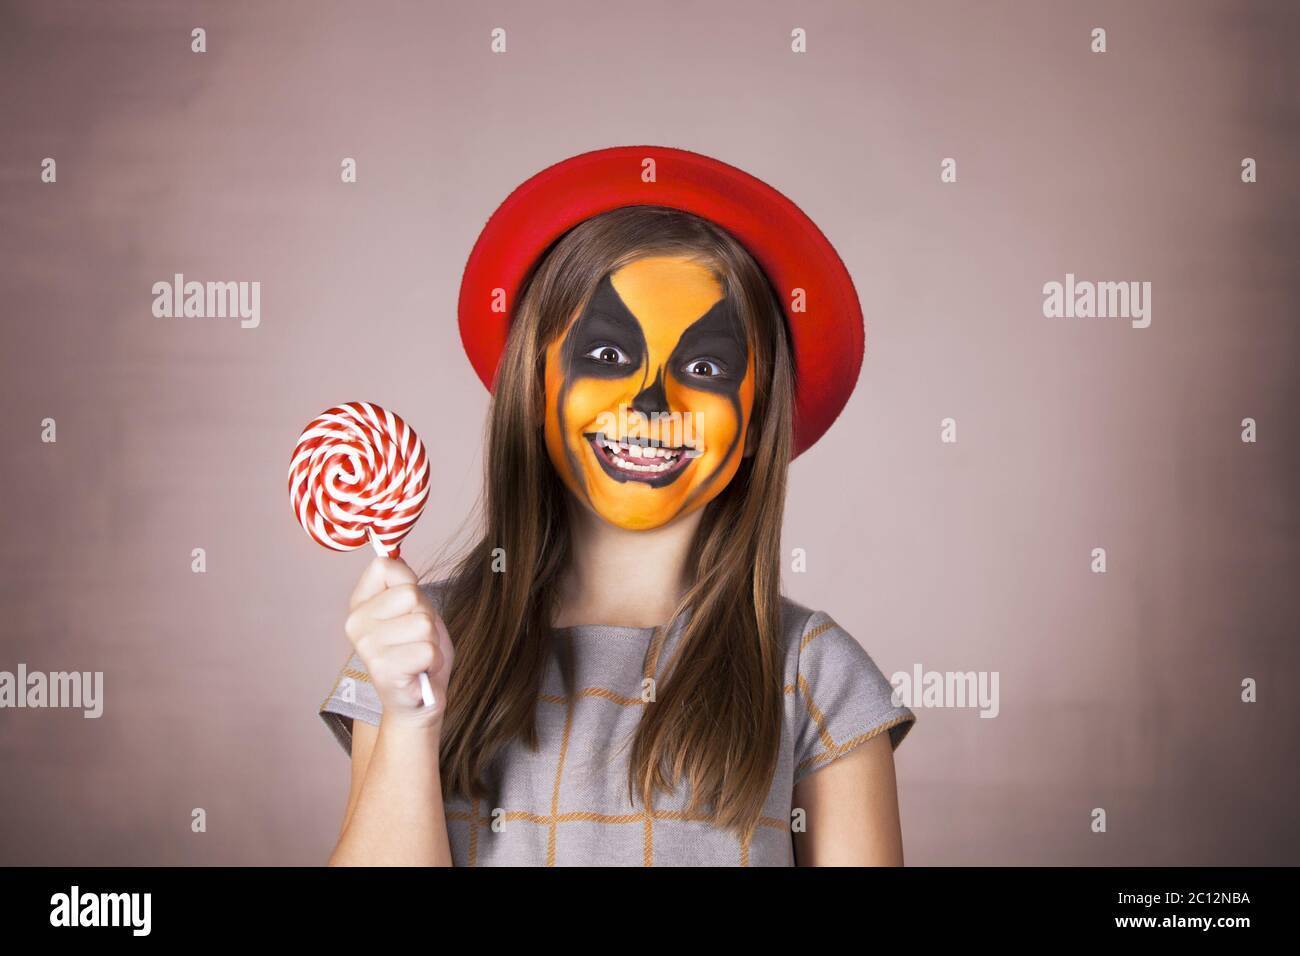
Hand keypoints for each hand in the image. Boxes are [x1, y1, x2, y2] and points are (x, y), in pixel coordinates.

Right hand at [344, 556, 453, 729]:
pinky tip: (419, 671)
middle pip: (410, 594)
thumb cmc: (417, 650)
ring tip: (418, 656)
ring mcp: (367, 647)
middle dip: (426, 616)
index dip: (409, 582)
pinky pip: (426, 650)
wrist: (419, 699)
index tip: (408, 606)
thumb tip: (390, 555)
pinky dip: (432, 661)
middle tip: (417, 638)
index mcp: (359, 604)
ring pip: (422, 623)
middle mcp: (355, 624)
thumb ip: (402, 582)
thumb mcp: (413, 608)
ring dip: (431, 641)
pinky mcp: (383, 670)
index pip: (384, 566)